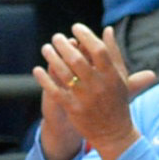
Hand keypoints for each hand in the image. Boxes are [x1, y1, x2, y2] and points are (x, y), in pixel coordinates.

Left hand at [36, 25, 154, 159]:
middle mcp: (98, 85)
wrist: (114, 132)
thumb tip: (107, 29)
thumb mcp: (120, 76)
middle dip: (64, 45)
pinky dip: (45, 79)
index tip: (75, 27)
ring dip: (52, 58)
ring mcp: (84, 98)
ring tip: (46, 48)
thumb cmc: (117, 100)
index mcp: (111, 75)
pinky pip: (55, 91)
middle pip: (77, 59)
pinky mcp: (72, 109)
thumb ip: (114, 52)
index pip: (98, 49)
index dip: (86, 36)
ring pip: (63, 73)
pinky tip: (37, 69)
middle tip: (56, 37)